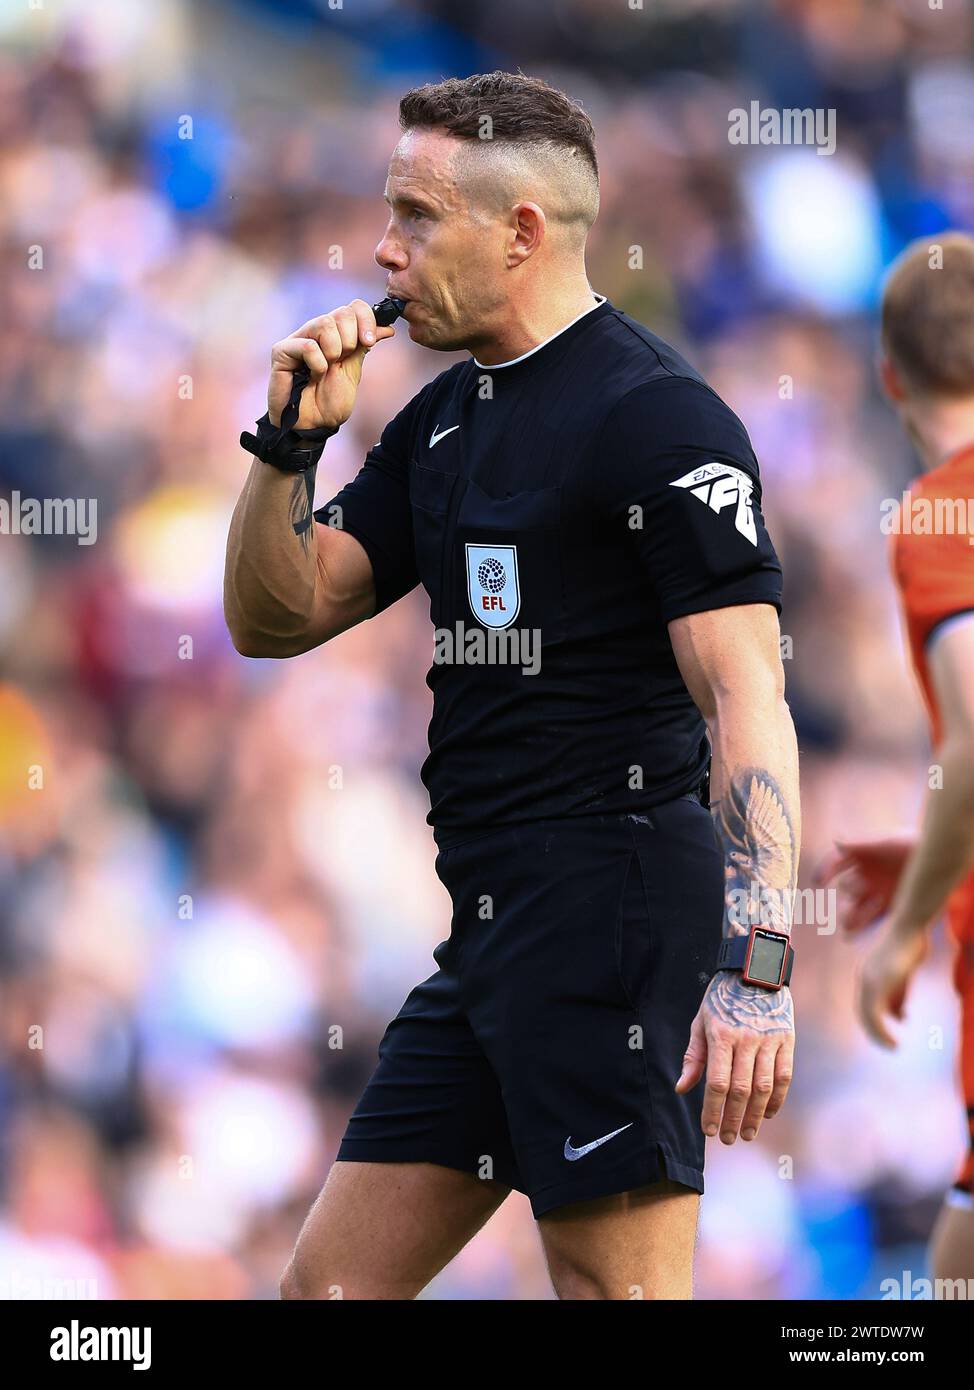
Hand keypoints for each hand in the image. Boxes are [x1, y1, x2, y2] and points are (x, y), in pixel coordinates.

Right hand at [267, 300, 395, 429]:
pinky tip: (311, 376)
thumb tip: (387, 326)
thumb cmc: (329, 401)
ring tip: (326, 370)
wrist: (314, 425)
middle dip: (351, 340)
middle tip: (342, 361)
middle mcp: (315, 332)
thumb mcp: (353, 370)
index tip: (370, 342)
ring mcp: (297, 339)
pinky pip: (308, 346)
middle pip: (341, 312)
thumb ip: (364, 346)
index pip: (353, 307)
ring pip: (324, 323)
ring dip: (333, 351)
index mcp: (335, 334)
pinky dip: (317, 364)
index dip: (366, 319)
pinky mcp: (281, 351)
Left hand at [676, 970, 793, 1142]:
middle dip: (734, 1119)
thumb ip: (693, 1057)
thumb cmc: (722, 999)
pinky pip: (784, 1076)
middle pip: (741, 1090)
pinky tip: (768, 1113)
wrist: (755, 970)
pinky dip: (777, 1099)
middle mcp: (746, 1039)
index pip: (717, 1083)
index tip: (709, 1130)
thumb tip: (682, 1089)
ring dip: (756, 1116)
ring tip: (748, 1133)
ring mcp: (769, 1040)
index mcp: (721, 1035)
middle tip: (728, 1138)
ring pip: (764, 1087)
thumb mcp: (701, 1022)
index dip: (712, 1110)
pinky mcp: (787, 1040)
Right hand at [815, 834, 915, 934]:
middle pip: (846, 889)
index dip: (825, 871)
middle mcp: (865, 875)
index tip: (819, 882)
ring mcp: (875, 892)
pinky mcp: (888, 906)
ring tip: (850, 927)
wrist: (938, 859)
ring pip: (855, 908)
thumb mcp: (885, 842)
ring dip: (851, 916)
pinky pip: (871, 919)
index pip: (835, 863)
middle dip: (848, 894)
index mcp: (860, 857)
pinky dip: (864, 926)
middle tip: (854, 898)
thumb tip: (835, 840)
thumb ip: (860, 843)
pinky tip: (861, 933)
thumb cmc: (911, 844)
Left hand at [856, 924, 929, 1047]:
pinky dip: (882, 1031)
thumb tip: (899, 1017)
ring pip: (867, 1017)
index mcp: (866, 976)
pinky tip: (893, 1041)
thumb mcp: (903, 974)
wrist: (909, 927)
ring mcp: (870, 980)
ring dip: (879, 1035)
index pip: (864, 1005)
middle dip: (874, 1032)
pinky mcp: (879, 983)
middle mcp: (864, 978)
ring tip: (891, 1047)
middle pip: (863, 1013)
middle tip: (888, 1045)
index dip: (873, 1023)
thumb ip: (899, 995)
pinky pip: (876, 1014)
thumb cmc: (908, 946)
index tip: (885, 1036)